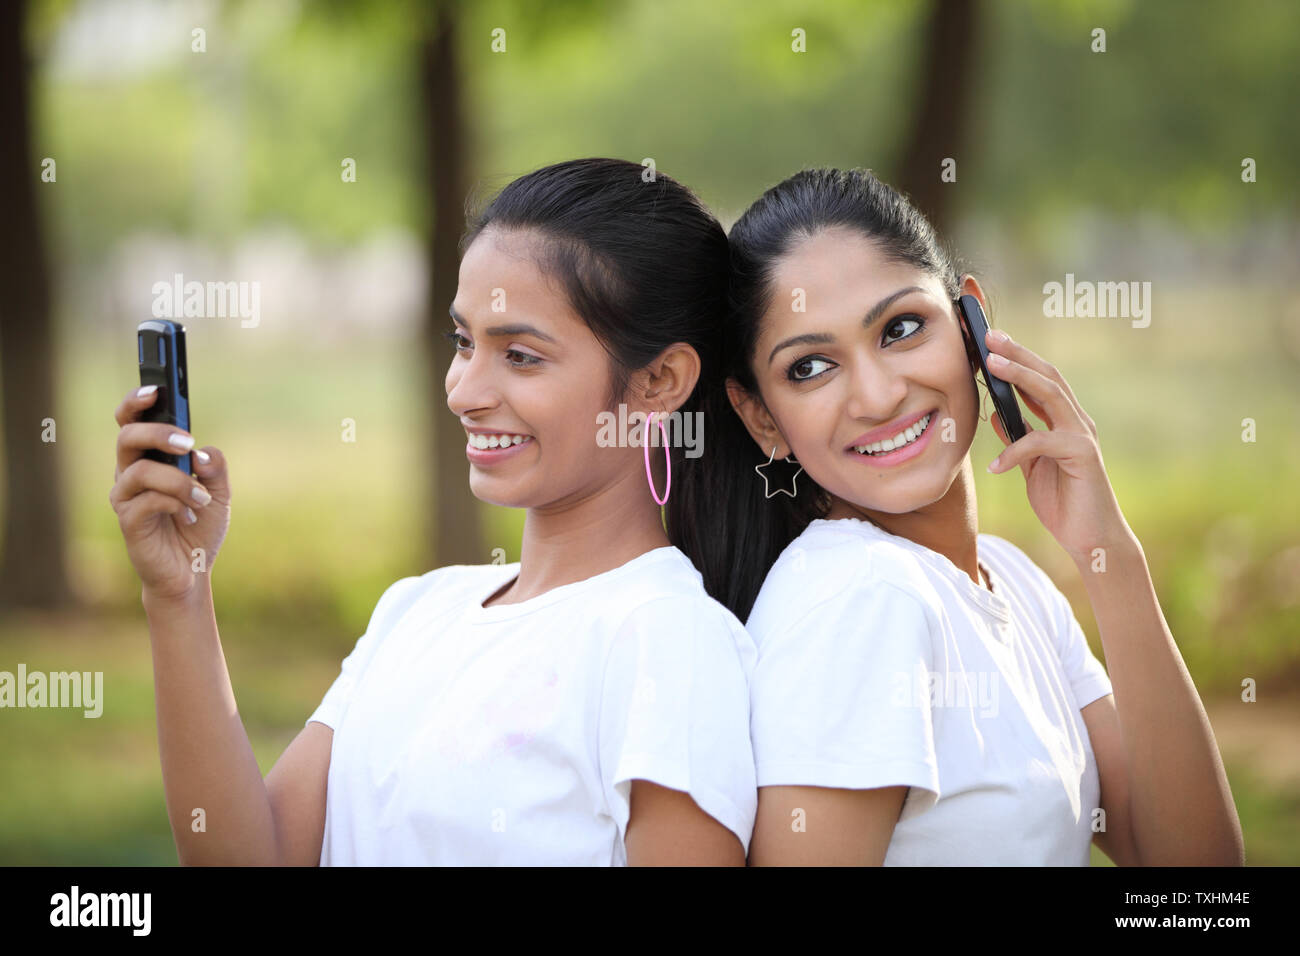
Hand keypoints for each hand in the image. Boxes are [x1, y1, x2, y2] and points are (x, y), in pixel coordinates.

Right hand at [109, 386, 231, 601]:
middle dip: (158, 434)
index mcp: (149, 458)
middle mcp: (130, 472)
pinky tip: (189, 517)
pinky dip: (174, 503)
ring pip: (139, 470)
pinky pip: (146, 500)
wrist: (192, 571)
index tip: (156, 389)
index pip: (132, 421)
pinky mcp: (128, 520)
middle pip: (127, 436)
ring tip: (201, 499)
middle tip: (188, 443)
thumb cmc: (200, 526)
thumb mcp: (218, 493)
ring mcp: (125, 496)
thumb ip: (214, 468)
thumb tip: (201, 452)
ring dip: (179, 481)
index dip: (137, 402)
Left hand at [982, 329, 1133, 561]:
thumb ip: (1018, 439)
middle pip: (1047, 376)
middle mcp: (1077, 422)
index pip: (1041, 380)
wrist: (1090, 538)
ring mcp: (1082, 436)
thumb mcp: (1031, 466)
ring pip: (1051, 394)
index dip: (1018, 358)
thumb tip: (995, 415)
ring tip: (992, 364)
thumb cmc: (1063, 501)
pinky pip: (1041, 442)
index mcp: (1064, 421)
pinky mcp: (1083, 455)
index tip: (992, 341)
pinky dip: (1014, 451)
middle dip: (1019, 354)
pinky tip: (995, 466)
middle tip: (991, 336)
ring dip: (1019, 376)